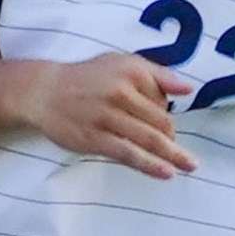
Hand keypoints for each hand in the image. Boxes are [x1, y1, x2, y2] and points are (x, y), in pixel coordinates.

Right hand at [10, 53, 196, 178]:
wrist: (45, 91)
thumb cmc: (88, 77)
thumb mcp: (122, 63)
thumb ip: (158, 74)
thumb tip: (188, 89)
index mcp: (131, 71)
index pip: (164, 98)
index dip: (166, 111)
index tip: (160, 119)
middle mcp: (120, 92)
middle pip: (161, 121)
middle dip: (170, 136)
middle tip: (171, 144)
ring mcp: (107, 117)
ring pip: (148, 139)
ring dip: (172, 155)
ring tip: (189, 166)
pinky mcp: (95, 138)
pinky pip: (128, 154)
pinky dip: (150, 165)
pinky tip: (166, 172)